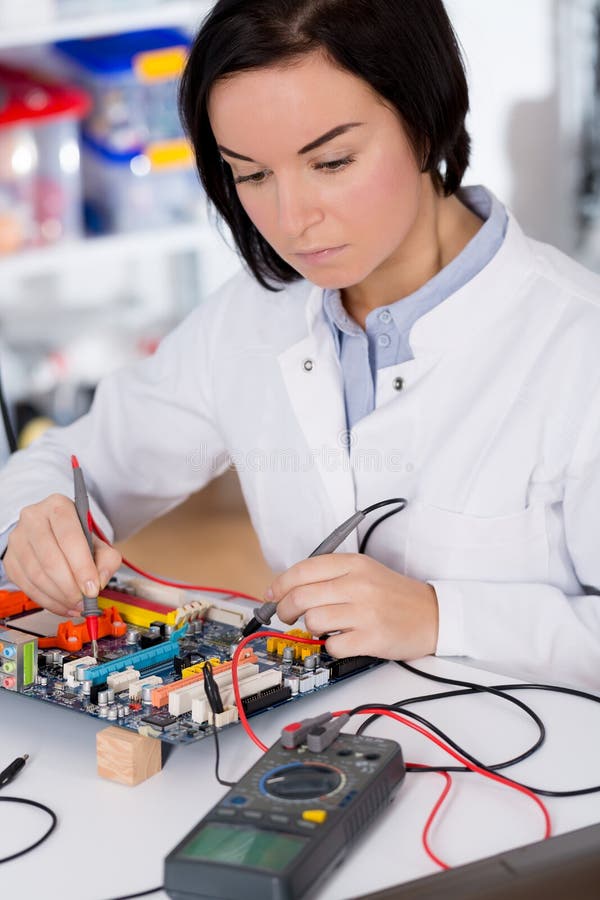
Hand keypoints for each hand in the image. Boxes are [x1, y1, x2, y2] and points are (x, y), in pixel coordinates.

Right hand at [4, 493, 121, 616]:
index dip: (82, 567)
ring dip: (59, 596)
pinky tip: (63, 605)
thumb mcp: (98, 541)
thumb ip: (107, 560)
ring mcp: (18, 538)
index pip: (70, 538)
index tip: (92, 589)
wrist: (51, 533)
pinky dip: (48, 601)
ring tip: (76, 604)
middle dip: (70, 586)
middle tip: (84, 600)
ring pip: (37, 575)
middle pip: (51, 559)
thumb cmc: (76, 537)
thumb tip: (99, 581)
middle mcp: (34, 518)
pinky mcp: (11, 559)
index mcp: (58, 506)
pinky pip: (27, 586)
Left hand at [267, 553, 438, 660]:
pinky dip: (333, 647)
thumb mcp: (364, 571)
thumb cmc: (393, 595)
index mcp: (354, 563)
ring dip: (312, 629)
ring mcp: (365, 612)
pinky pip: (332, 646)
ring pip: (312, 622)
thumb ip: (328, 575)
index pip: (302, 570)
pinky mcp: (371, 639)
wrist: (433, 615)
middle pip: (300, 597)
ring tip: (326, 627)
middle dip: (284, 610)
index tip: (272, 595)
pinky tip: (346, 640)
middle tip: (286, 616)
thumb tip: (285, 589)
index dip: (280, 585)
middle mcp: (358, 584)